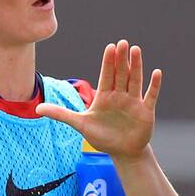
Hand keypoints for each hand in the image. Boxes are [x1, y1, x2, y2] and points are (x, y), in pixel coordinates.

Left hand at [36, 39, 161, 159]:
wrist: (123, 153)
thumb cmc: (102, 137)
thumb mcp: (80, 124)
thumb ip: (61, 114)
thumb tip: (37, 109)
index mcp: (105, 96)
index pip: (107, 75)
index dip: (108, 62)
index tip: (110, 47)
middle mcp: (120, 95)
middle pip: (121, 74)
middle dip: (121, 59)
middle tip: (122, 43)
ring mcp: (133, 102)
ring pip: (135, 80)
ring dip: (136, 66)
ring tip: (136, 50)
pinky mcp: (145, 111)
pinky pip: (150, 96)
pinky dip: (154, 85)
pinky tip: (156, 72)